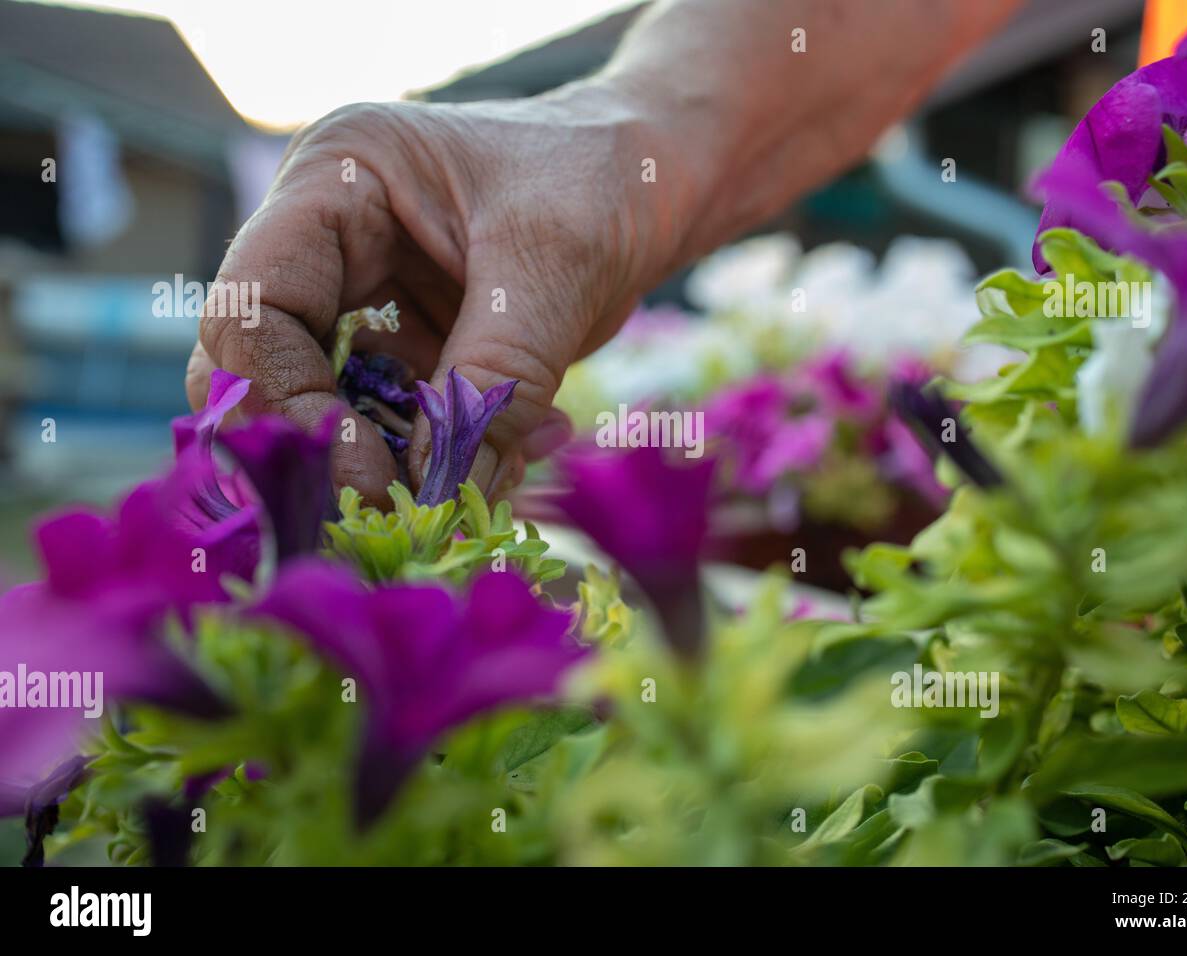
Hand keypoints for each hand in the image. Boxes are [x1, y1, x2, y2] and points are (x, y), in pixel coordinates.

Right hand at [186, 87, 695, 504]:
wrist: (659, 183)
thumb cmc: (605, 183)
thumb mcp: (553, 269)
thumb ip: (491, 379)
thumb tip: (432, 494)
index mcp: (335, 181)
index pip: (252, 303)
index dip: (287, 400)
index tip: (361, 474)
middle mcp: (328, 240)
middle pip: (263, 364)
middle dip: (320, 445)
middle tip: (390, 509)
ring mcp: (365, 298)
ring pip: (327, 408)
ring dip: (390, 463)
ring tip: (471, 487)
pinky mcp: (409, 348)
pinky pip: (396, 423)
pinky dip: (439, 459)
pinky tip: (508, 460)